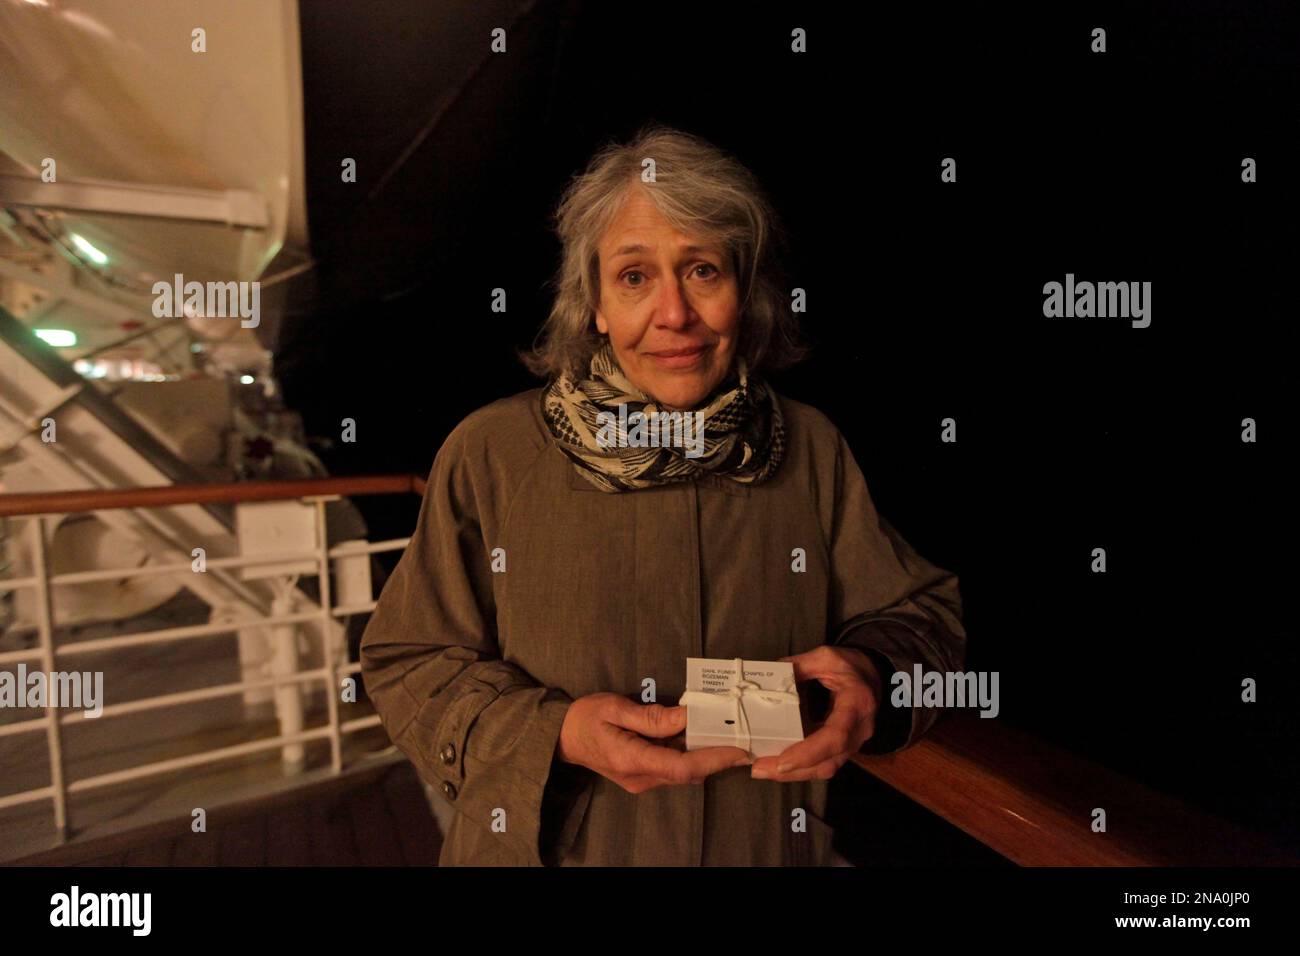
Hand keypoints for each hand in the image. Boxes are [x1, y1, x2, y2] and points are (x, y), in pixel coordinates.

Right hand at [556, 692, 750, 793]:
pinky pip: (674, 769)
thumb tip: (686, 716)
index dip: (713, 760)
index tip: (737, 750)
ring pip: (683, 773)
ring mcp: (642, 781)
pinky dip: (691, 755)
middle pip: (688, 773)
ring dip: (706, 756)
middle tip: (744, 739)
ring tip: (730, 735)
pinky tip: (703, 738)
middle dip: (718, 757)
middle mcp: (640, 777)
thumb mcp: (615, 707)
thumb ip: (650, 716)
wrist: (563, 738)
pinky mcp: (644, 777)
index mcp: (631, 759)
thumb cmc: (585, 717)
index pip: (681, 767)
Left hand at [749, 645, 881, 782]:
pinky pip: (823, 764)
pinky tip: (776, 764)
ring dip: (793, 774)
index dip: (809, 752)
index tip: (782, 761)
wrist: (876, 675)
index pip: (835, 737)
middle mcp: (859, 731)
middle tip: (759, 769)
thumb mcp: (827, 657)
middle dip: (793, 771)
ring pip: (825, 768)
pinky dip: (800, 767)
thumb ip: (800, 665)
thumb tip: (770, 673)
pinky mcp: (844, 748)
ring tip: (762, 769)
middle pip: (828, 762)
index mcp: (857, 704)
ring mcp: (854, 743)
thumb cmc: (852, 665)